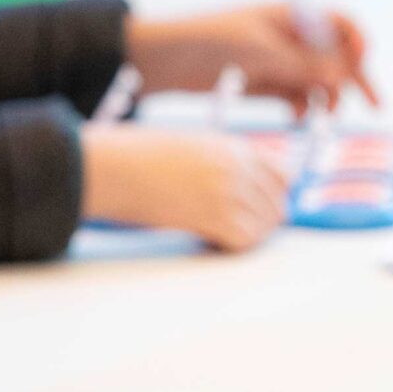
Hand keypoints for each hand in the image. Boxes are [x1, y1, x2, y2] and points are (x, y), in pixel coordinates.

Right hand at [79, 125, 289, 252]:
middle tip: (237, 228)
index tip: (261, 206)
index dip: (275, 194)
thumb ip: (222, 161)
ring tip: (220, 234)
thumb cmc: (136, 156)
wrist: (109, 167)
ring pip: (264, 225)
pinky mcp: (216, 217)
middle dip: (262, 220)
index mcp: (233, 148)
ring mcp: (230, 193)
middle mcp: (238, 169)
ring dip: (246, 234)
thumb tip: (244, 187)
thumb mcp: (190, 146)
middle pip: (277, 205)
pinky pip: (245, 240)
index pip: (283, 175)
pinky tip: (212, 241)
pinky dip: (233, 246)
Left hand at [126, 4, 377, 111]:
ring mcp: (279, 60)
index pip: (337, 22)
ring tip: (321, 114)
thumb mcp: (261, 51)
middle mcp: (289, 36)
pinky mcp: (266, 82)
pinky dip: (302, 107)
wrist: (161, 61)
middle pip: (335, 55)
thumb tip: (346, 74)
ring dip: (325, 97)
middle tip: (375, 105)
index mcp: (289, 14)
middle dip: (354, 78)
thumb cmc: (208, 41)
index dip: (355, 40)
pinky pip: (297, 96)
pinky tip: (296, 116)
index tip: (361, 62)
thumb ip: (305, 64)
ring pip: (318, 80)